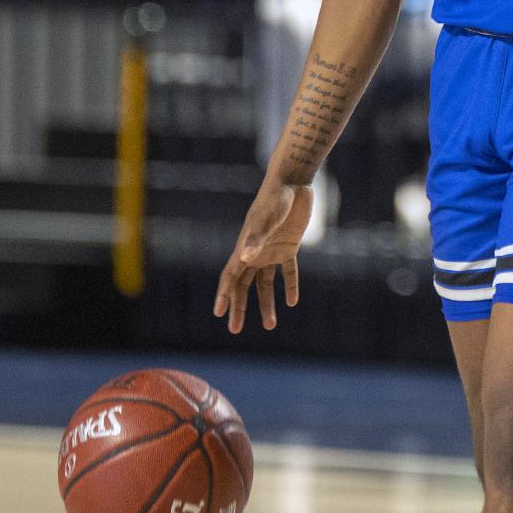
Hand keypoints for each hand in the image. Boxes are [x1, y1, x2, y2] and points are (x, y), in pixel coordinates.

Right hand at [213, 181, 311, 333]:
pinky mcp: (290, 246)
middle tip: (235, 330)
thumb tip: (244, 258)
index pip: (231, 277)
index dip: (224, 295)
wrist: (293, 182)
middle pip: (244, 285)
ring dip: (266, 303)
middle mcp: (256, 252)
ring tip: (270, 325)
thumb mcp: (266, 220)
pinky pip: (288, 271)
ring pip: (265, 283)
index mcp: (245, 248)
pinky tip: (292, 301)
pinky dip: (290, 285)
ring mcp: (272, 250)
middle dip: (239, 307)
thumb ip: (256, 239)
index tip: (218, 314)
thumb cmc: (276, 199)